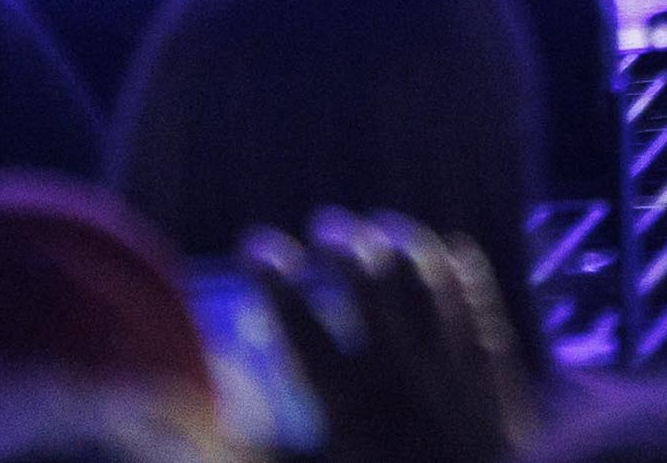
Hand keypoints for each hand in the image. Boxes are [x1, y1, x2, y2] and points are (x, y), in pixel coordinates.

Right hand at [248, 214, 529, 462]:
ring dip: (402, 241)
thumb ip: (243, 448)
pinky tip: (448, 251)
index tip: (255, 245)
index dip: (274, 275)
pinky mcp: (492, 367)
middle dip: (343, 242)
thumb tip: (175, 415)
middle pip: (370, 278)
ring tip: (380, 226)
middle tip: (324, 227)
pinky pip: (477, 297)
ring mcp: (452, 360)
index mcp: (346, 399)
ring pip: (428, 274)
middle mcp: (400, 367)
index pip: (300, 317)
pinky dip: (458, 268)